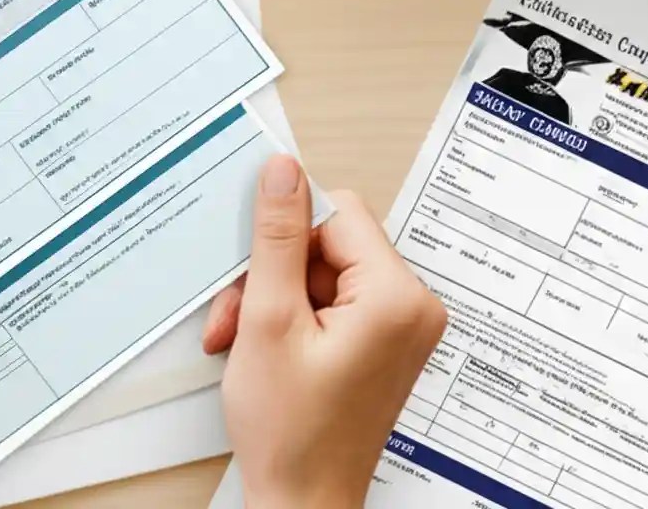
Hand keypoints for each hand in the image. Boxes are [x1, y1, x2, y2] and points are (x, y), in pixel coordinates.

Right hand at [202, 156, 446, 508]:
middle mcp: (411, 307)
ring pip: (321, 272)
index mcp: (397, 297)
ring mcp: (399, 327)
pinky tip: (262, 346)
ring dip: (272, 298)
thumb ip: (275, 239)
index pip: (338, 213)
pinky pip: (331, 301)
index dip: (284, 231)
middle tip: (236, 314)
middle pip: (328, 244)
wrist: (302, 501)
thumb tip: (284, 171)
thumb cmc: (291, 434)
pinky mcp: (381, 342)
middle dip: (270, 273)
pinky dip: (290, 316)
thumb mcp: (267, 321)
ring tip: (241, 339)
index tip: (248, 254)